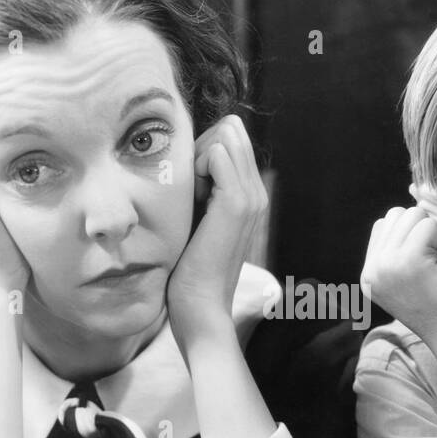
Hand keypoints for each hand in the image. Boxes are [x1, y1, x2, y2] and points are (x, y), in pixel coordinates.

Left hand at [166, 114, 267, 354]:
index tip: (189, 187)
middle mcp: (257, 192)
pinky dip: (196, 164)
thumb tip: (180, 161)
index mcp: (249, 196)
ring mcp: (251, 196)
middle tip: (188, 188)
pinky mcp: (237, 202)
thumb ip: (198, 192)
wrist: (200, 307)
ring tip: (190, 194)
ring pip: (226, 134)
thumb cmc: (189, 271)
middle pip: (231, 130)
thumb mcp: (195, 222)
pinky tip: (190, 197)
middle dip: (201, 147)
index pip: (231, 138)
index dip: (202, 151)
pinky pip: (217, 151)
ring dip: (198, 155)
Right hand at [361, 204, 436, 370]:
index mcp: (369, 275)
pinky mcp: (407, 262)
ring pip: (412, 215)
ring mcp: (385, 266)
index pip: (385, 224)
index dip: (413, 233)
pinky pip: (430, 225)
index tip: (428, 265)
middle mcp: (371, 271)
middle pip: (397, 214)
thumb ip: (403, 247)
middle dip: (423, 230)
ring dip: (434, 234)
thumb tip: (416, 196)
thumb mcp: (415, 278)